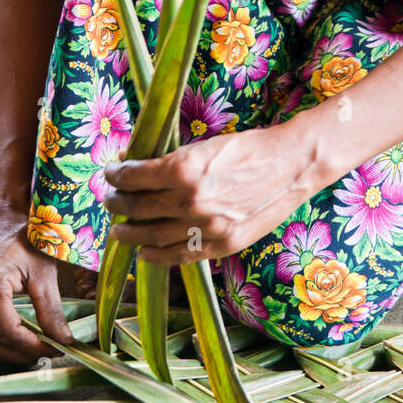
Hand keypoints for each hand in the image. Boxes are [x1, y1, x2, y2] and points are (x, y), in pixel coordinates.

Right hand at [0, 205, 73, 363]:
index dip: (33, 346)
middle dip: (20, 355)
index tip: (56, 349)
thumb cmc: (26, 240)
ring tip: (38, 349)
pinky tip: (23, 339)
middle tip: (48, 354)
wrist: (4, 219)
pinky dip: (2, 341)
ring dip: (11, 352)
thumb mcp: (44, 274)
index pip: (8, 331)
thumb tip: (64, 342)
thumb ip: (52, 311)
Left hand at [102, 123, 314, 266]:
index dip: (117, 175)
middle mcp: (191, 201)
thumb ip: (173, 162)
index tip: (110, 174)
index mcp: (185, 170)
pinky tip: (144, 253)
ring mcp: (207, 227)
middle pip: (139, 207)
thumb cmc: (250, 149)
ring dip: (130, 233)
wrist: (292, 166)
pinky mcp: (222, 245)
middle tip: (109, 200)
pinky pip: (180, 255)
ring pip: (153, 235)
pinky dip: (157, 256)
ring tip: (117, 230)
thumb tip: (140, 169)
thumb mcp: (205, 146)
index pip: (135, 177)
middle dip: (118, 203)